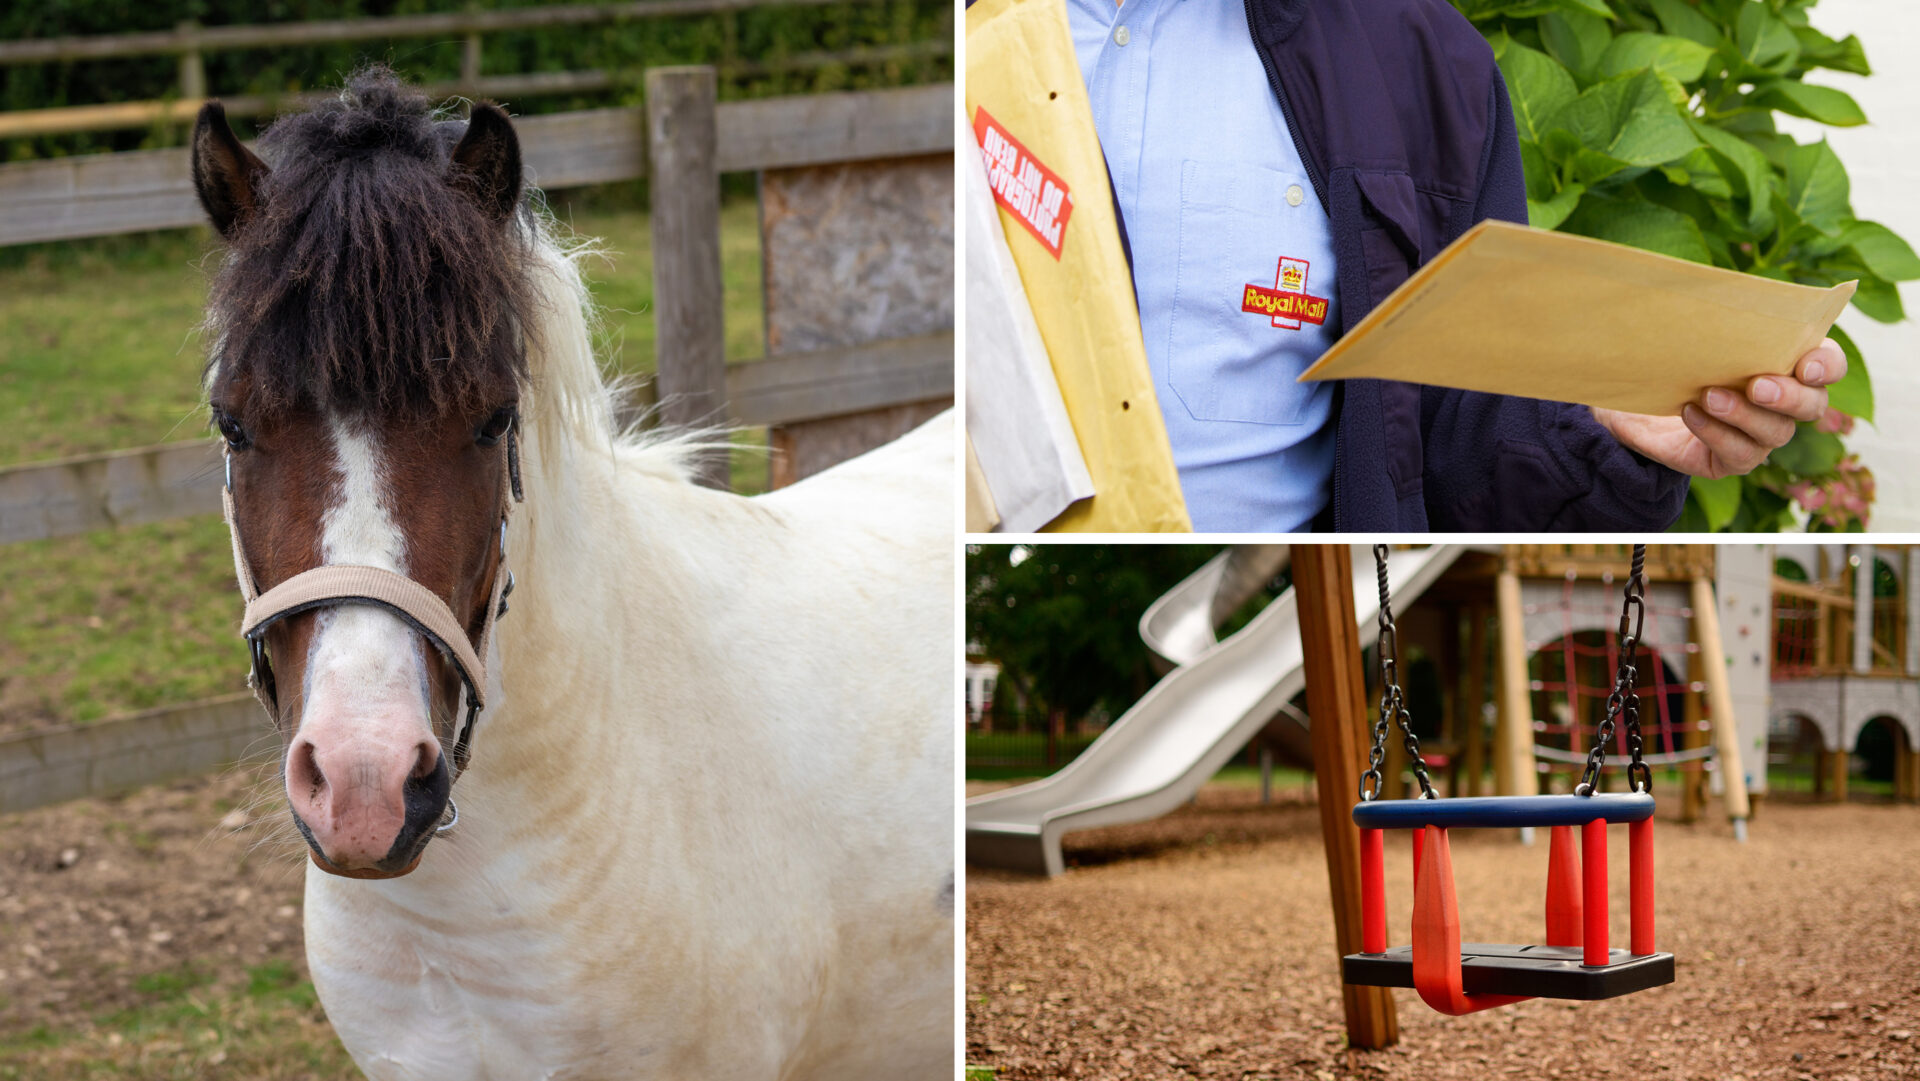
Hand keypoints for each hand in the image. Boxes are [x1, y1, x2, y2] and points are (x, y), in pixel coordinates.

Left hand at [1590, 339, 1846, 479]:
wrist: (1642, 408)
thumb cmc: (1679, 364)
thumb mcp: (1692, 337)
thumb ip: (1712, 318)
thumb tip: (1700, 287)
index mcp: (1788, 365)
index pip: (1829, 365)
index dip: (1827, 366)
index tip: (1806, 366)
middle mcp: (1786, 404)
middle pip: (1812, 405)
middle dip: (1788, 395)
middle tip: (1757, 385)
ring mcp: (1763, 435)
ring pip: (1775, 431)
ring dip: (1744, 414)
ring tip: (1710, 396)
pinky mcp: (1735, 459)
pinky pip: (1738, 453)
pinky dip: (1715, 433)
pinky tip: (1690, 413)